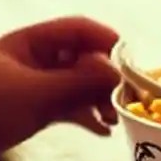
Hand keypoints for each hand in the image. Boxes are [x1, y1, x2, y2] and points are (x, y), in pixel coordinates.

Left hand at [0, 17, 120, 154]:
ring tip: (115, 120)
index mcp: (30, 43)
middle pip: (84, 58)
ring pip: (80, 84)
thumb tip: (118, 70)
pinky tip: (102, 131)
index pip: (77, 30)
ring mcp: (36, 86)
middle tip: (125, 100)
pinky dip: (87, 116)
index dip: (106, 41)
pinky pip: (70, 107)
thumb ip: (77, 81)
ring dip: (101, 100)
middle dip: (108, 78)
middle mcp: (36, 60)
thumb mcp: (33, 94)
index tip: (129, 62)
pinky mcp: (35, 109)